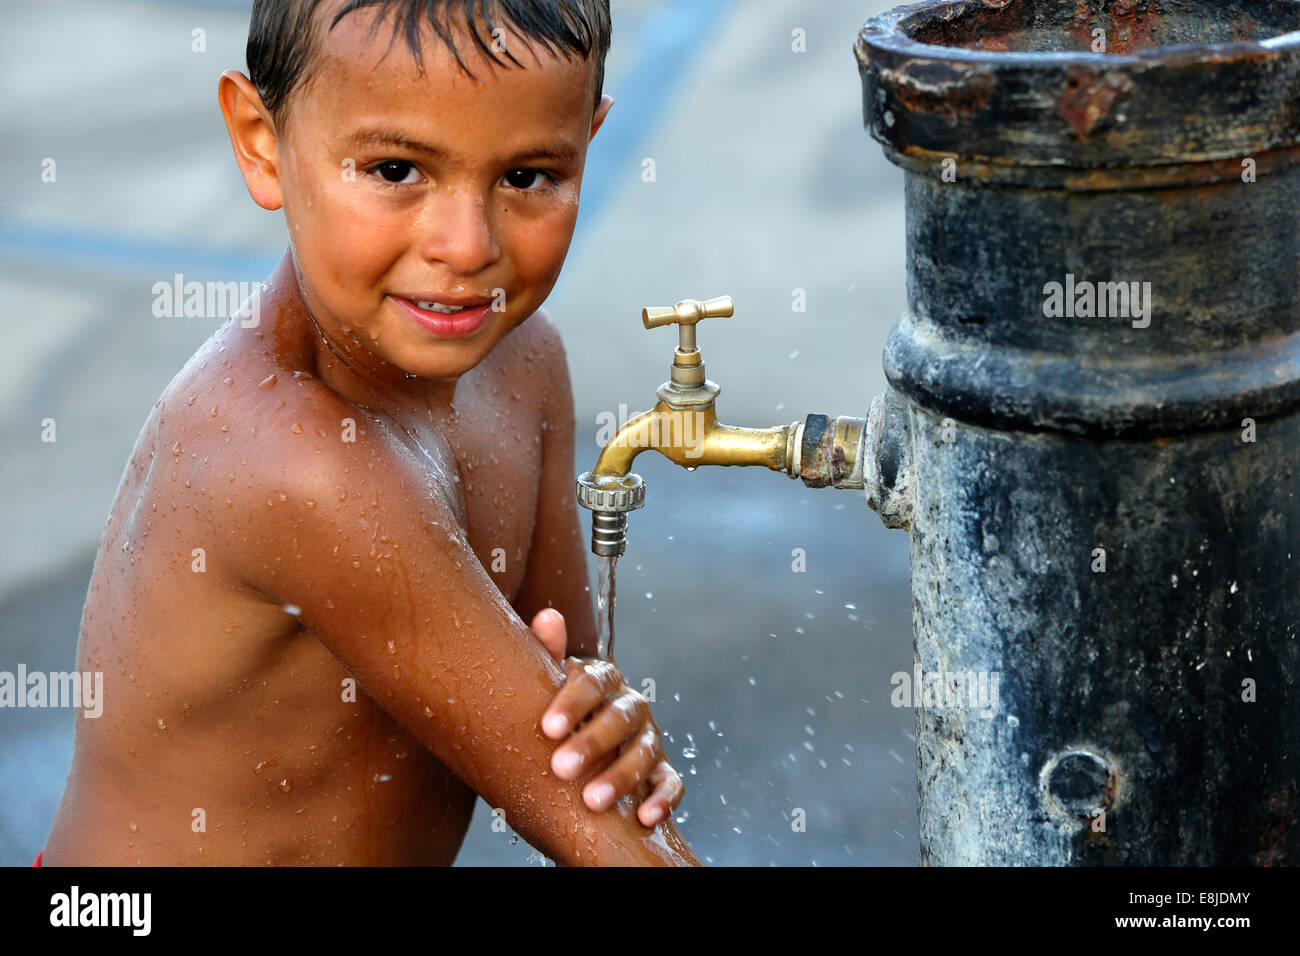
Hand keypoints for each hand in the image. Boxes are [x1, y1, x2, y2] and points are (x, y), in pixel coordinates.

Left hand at [528, 609, 684, 827]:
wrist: (573, 745)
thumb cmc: (555, 712)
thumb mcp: (545, 684)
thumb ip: (547, 653)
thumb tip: (548, 617)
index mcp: (603, 679)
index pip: (593, 682)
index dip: (573, 703)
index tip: (548, 728)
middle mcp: (630, 705)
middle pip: (620, 717)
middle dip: (592, 742)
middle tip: (561, 768)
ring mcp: (648, 738)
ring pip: (645, 752)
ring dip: (621, 776)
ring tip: (592, 801)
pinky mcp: (660, 771)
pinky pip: (671, 782)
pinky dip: (663, 799)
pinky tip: (646, 817)